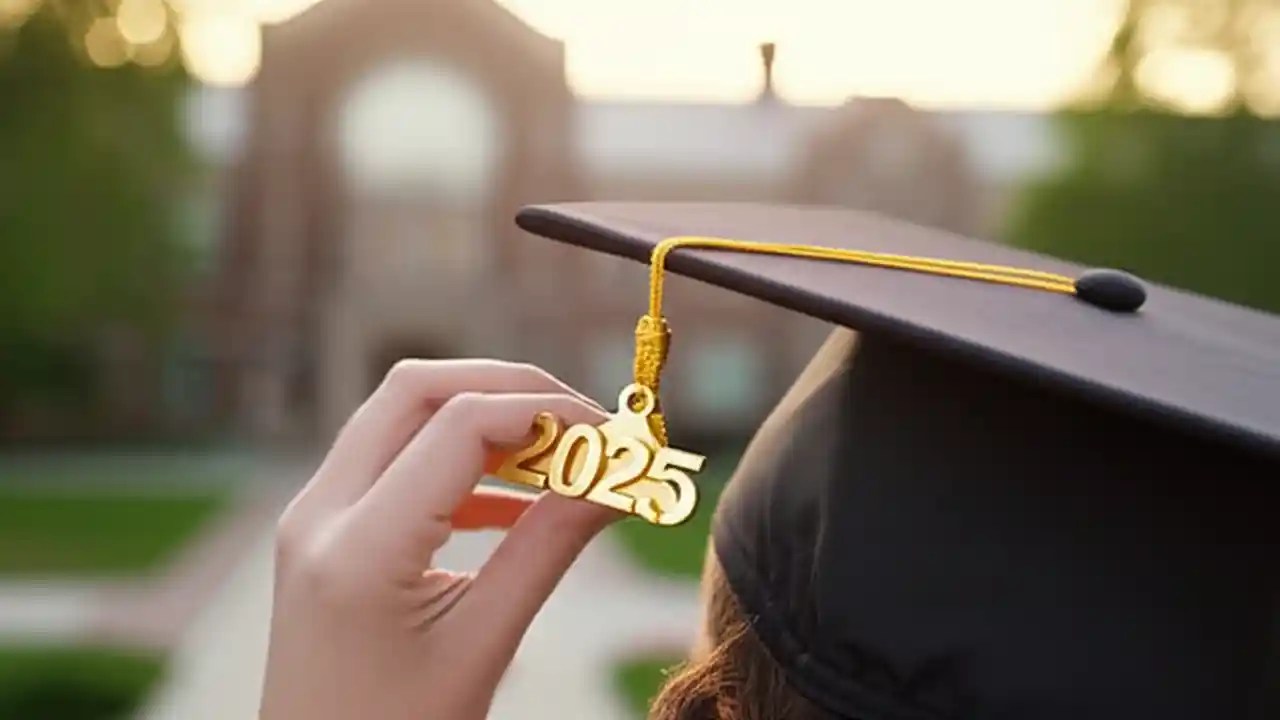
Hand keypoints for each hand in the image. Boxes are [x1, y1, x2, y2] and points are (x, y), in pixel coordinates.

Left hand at [259, 360, 617, 719]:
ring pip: (400, 416)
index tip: (616, 436)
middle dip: (512, 390)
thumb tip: (619, 480)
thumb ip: (550, 547)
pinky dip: (458, 461)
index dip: (551, 413)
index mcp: (358, 548)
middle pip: (418, 389)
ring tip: (560, 458)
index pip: (462, 425)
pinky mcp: (321, 533)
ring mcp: (311, 519)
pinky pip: (392, 462)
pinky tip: (515, 501)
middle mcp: (319, 514)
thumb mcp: (483, 645)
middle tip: (586, 423)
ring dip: (483, 419)